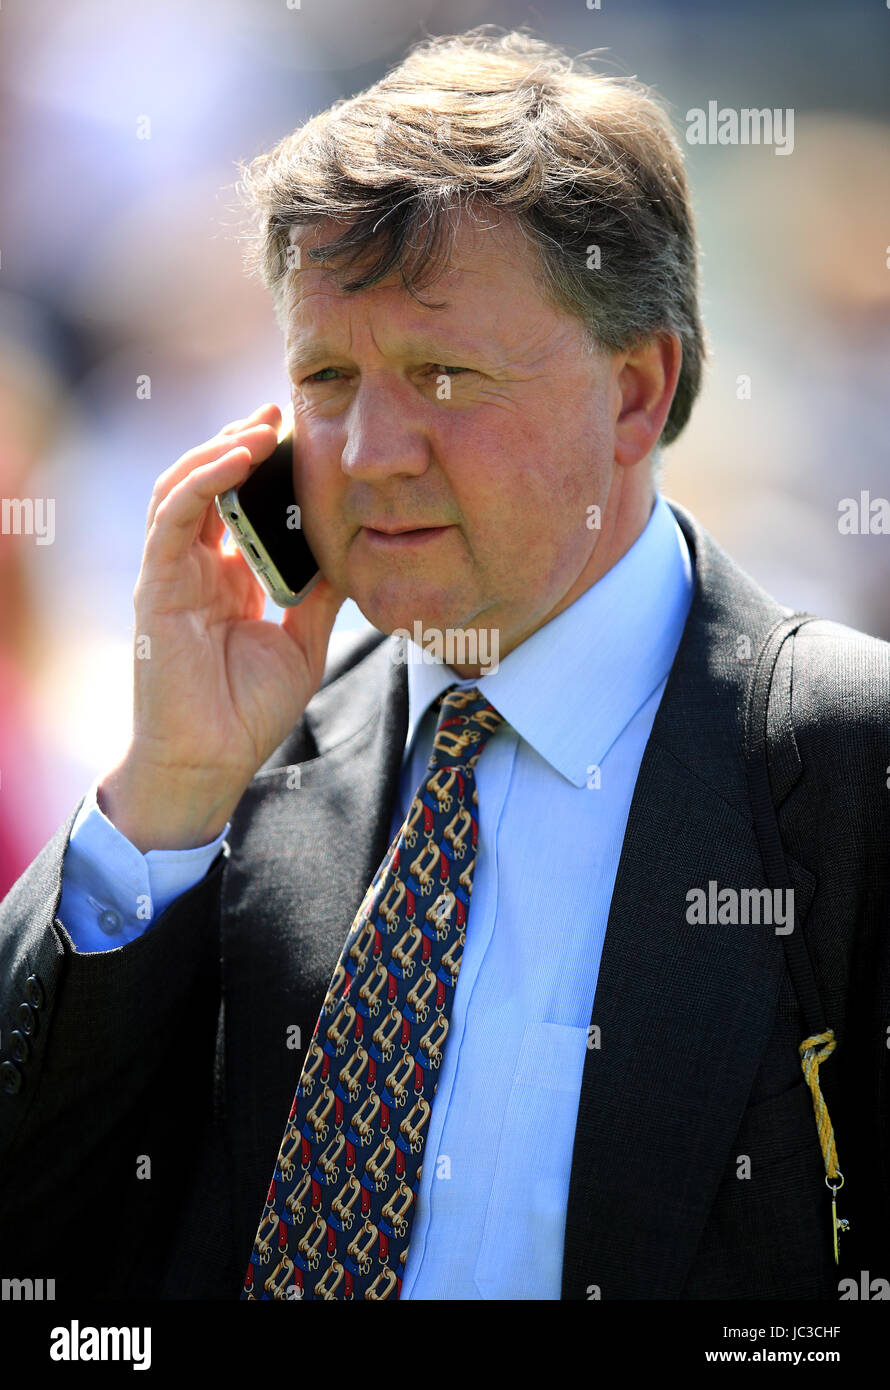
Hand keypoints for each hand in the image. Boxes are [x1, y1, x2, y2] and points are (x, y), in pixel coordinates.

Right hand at [98, 402, 346, 850]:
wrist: (210, 763)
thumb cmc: (249, 713)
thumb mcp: (303, 644)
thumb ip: (320, 597)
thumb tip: (355, 552)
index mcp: (226, 579)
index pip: (237, 504)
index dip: (263, 467)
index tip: (300, 435)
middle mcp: (195, 568)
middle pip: (208, 483)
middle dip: (241, 441)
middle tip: (279, 409)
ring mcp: (171, 573)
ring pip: (184, 486)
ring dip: (222, 448)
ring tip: (263, 424)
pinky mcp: (156, 583)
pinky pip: (173, 515)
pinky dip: (204, 479)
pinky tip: (239, 457)